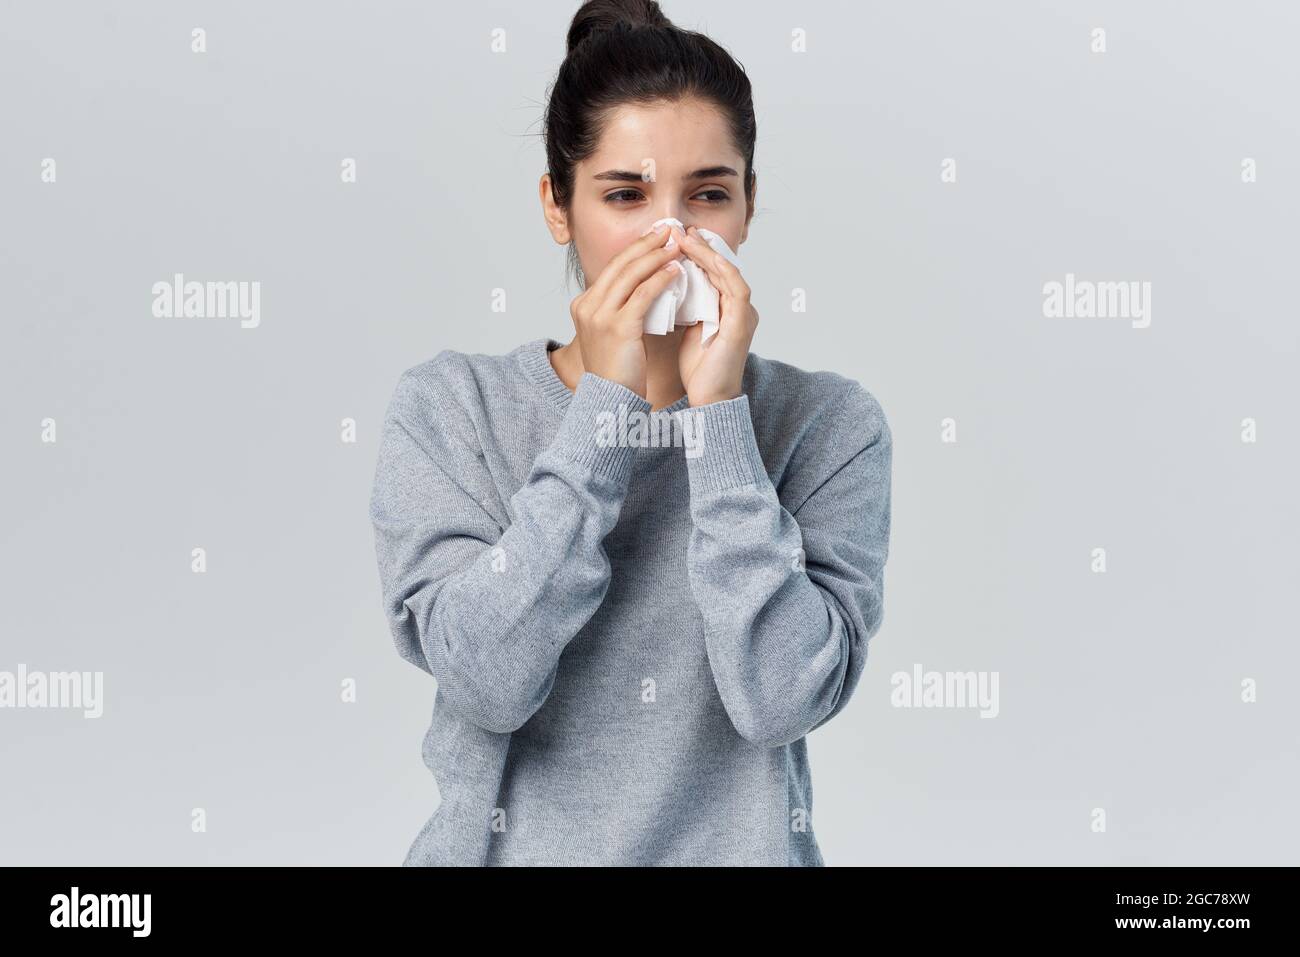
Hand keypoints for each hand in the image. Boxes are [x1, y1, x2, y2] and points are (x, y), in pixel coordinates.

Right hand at [567, 223, 686, 397]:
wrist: (610, 400)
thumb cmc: (618, 371)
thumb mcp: (612, 333)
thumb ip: (621, 309)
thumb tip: (645, 287)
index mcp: (584, 305)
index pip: (613, 268)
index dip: (636, 249)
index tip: (656, 236)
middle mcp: (587, 306)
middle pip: (620, 265)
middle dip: (646, 244)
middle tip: (669, 230)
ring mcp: (599, 316)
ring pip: (630, 275)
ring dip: (656, 256)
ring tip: (677, 245)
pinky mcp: (617, 327)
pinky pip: (642, 295)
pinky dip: (660, 280)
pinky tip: (676, 271)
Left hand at [674, 226, 758, 405]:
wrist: (709, 399)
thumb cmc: (699, 368)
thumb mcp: (690, 329)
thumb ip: (688, 307)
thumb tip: (669, 286)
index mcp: (728, 309)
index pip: (714, 272)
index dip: (697, 253)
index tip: (675, 239)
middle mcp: (740, 308)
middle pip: (723, 267)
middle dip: (701, 246)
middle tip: (679, 229)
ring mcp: (744, 315)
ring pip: (729, 272)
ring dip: (708, 253)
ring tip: (686, 238)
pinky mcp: (742, 324)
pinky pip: (736, 289)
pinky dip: (721, 271)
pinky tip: (704, 259)